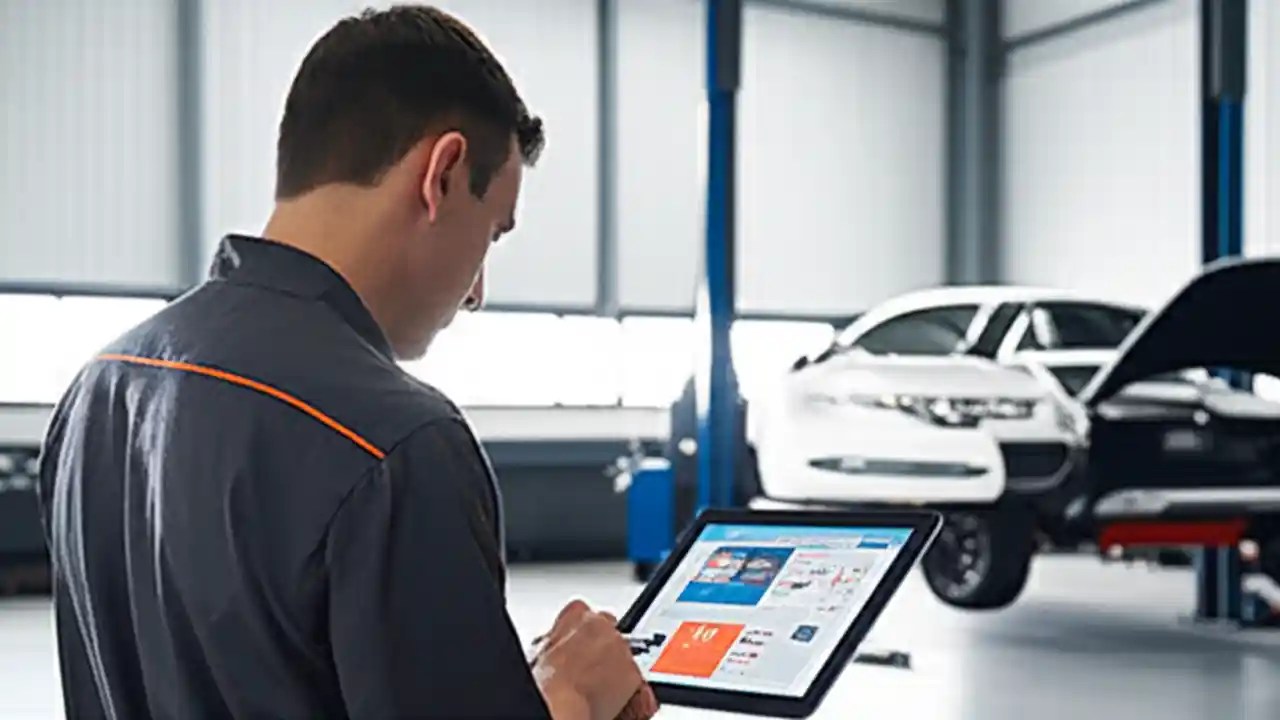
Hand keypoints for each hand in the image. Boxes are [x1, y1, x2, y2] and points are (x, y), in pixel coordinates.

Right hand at [532, 600, 656, 719]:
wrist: (562, 704)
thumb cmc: (547, 681)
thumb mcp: (540, 650)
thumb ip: (555, 639)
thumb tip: (555, 646)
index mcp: (577, 614)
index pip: (583, 613)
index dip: (579, 631)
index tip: (576, 643)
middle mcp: (604, 626)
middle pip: (608, 630)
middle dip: (601, 646)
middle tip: (587, 666)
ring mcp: (622, 649)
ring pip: (622, 654)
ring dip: (613, 666)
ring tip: (595, 686)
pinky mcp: (634, 673)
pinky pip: (633, 678)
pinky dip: (625, 687)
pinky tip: (608, 696)